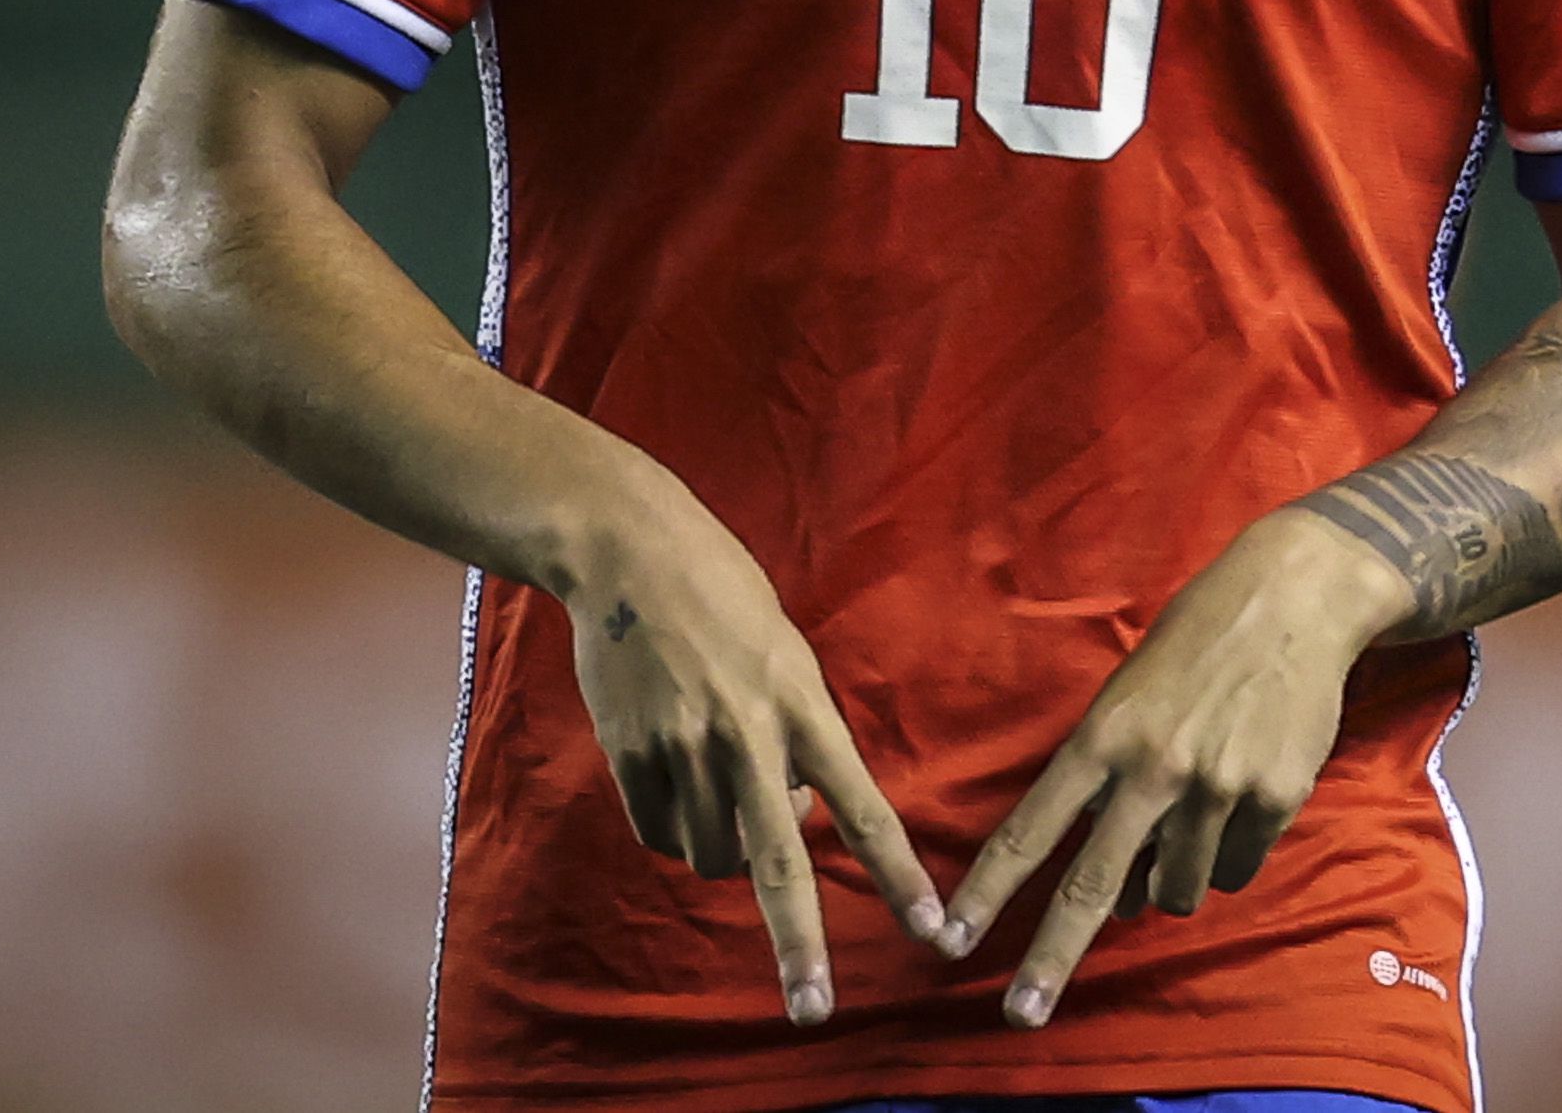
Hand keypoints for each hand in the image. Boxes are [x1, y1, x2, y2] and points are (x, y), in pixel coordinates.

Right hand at [563, 487, 956, 1024]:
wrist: (630, 554)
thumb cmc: (726, 600)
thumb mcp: (789, 656)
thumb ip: (800, 735)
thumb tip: (796, 814)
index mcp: (803, 706)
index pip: (864, 807)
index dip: (898, 874)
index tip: (931, 929)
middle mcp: (747, 736)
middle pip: (780, 862)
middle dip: (799, 943)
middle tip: (814, 1007)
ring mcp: (683, 750)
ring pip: (713, 855)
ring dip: (727, 852)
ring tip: (724, 788)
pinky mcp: (630, 756)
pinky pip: (661, 833)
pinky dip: (676, 829)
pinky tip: (677, 779)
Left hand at [942, 509, 1402, 1028]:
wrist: (1298, 596)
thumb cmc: (1198, 642)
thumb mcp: (1130, 693)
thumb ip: (1110, 778)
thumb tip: (1121, 883)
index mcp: (1105, 735)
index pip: (1034, 826)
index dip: (988, 888)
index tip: (951, 941)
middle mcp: (1154, 769)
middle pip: (1091, 885)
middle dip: (1051, 958)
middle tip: (1019, 1014)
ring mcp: (1217, 787)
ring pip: (1178, 890)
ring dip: (1172, 883)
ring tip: (1190, 827)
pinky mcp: (1274, 798)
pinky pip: (1237, 868)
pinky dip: (1230, 856)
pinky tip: (1239, 803)